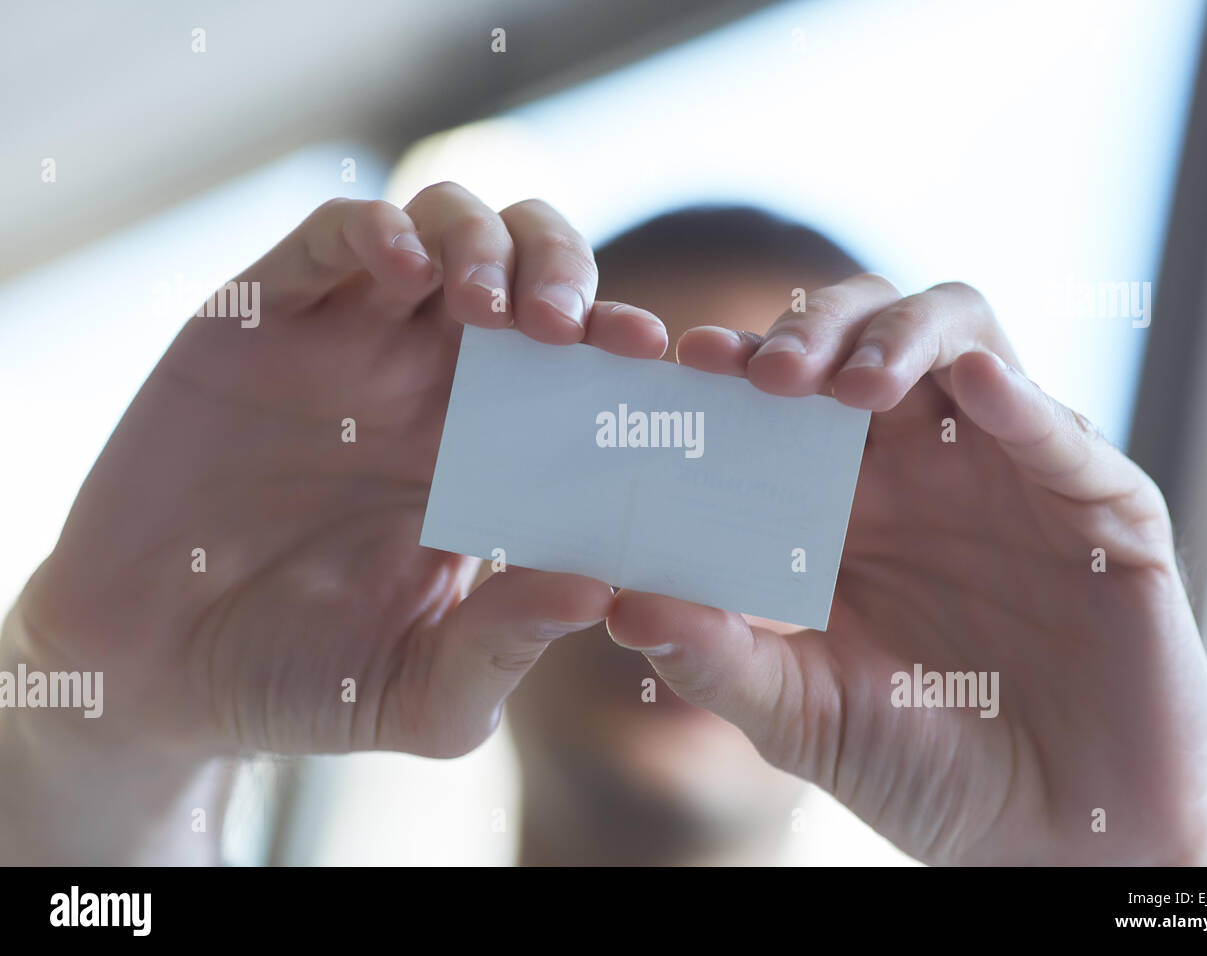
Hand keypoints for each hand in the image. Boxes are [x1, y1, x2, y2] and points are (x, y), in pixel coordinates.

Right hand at [14, 185, 668, 762]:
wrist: (152, 677)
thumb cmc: (301, 680)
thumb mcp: (421, 689)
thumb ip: (504, 646)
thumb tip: (597, 591)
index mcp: (488, 452)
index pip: (579, 367)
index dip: (621, 350)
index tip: (656, 366)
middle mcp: (427, 383)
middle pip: (527, 266)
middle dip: (565, 271)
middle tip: (575, 332)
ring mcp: (346, 343)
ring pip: (443, 226)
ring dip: (486, 244)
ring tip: (495, 311)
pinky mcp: (258, 322)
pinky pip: (330, 237)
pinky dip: (377, 230)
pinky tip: (406, 269)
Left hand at [606, 277, 1206, 864]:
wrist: (1051, 835)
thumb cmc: (920, 766)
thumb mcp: (802, 715)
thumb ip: (716, 660)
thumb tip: (620, 603)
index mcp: (845, 500)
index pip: (788, 394)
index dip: (742, 363)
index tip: (687, 362)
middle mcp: (923, 467)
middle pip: (869, 334)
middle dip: (818, 330)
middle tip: (770, 374)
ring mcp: (1012, 473)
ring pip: (963, 336)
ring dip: (904, 337)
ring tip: (852, 386)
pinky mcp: (1103, 506)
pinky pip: (1062, 429)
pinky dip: (1017, 398)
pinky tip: (973, 384)